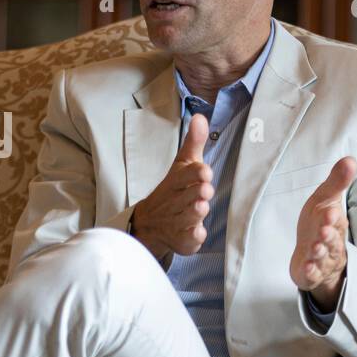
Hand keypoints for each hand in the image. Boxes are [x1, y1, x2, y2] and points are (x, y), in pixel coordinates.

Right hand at [131, 113, 213, 260]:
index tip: (205, 171)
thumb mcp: (182, 165)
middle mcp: (175, 201)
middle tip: (205, 189)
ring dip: (194, 212)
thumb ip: (193, 143)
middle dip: (197, 192)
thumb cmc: (173, 190)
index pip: (185, 174)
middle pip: (188, 196)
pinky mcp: (182, 240)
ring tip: (201, 207)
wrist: (151, 222)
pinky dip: (192, 237)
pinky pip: (188, 240)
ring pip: (188, 217)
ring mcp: (177, 221)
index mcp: (177, 181)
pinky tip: (198, 232)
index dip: (195, 173)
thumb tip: (200, 116)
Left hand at [290, 157, 356, 311]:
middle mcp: (330, 242)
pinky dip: (311, 271)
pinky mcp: (312, 272)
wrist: (313, 255)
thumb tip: (350, 159)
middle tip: (324, 230)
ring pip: (322, 256)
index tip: (330, 212)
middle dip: (328, 235)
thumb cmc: (319, 224)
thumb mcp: (325, 200)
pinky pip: (313, 273)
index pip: (335, 221)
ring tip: (315, 248)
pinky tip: (307, 268)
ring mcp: (321, 259)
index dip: (332, 218)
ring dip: (319, 252)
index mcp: (334, 224)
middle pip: (331, 239)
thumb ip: (337, 182)